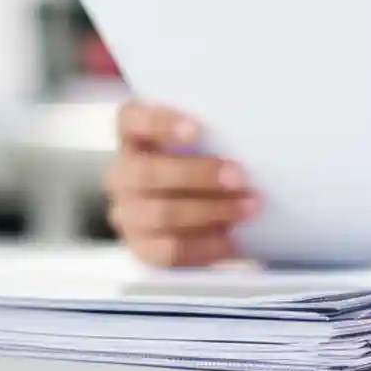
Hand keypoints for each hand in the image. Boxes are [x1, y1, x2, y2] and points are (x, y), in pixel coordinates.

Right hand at [104, 101, 257, 266]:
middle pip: (147, 173)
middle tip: (238, 176)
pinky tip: (232, 239)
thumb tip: (248, 141)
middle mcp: (122, 175)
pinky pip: (171, 251)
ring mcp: (128, 214)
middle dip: (197, 174)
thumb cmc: (202, 165)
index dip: (159, 123)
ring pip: (161, 214)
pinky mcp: (142, 248)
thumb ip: (211, 138)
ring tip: (247, 207)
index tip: (196, 128)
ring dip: (210, 210)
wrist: (194, 214)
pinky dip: (205, 245)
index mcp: (132, 136)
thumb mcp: (201, 144)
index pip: (131, 120)